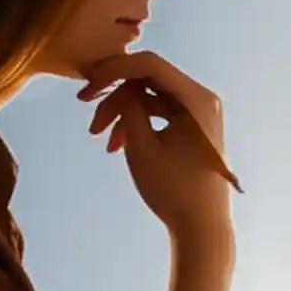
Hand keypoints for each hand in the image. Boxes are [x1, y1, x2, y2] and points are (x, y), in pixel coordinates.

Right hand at [78, 51, 229, 237]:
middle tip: (88, 116)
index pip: (149, 63)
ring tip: (102, 141)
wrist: (201, 226)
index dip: (113, 69)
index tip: (86, 86)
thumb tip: (123, 82)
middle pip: (149, 79)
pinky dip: (138, 124)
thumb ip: (129, 106)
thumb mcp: (141, 144)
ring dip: (123, 114)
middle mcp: (203, 99)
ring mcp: (200, 112)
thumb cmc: (173, 189)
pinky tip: (116, 145)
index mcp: (198, 98)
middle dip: (115, 97)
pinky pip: (160, 113)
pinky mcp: (193, 126)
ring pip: (151, 97)